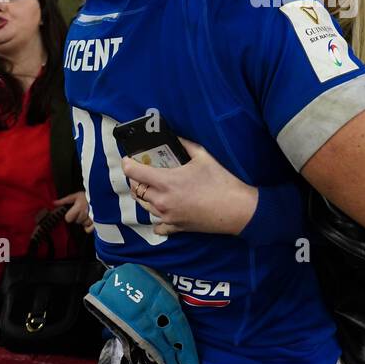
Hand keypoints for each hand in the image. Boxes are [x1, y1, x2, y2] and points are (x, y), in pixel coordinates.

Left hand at [55, 191, 93, 232]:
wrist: (100, 196)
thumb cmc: (88, 196)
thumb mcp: (75, 196)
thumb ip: (64, 200)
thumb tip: (54, 203)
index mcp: (78, 207)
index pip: (68, 218)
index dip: (69, 215)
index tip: (72, 212)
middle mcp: (85, 214)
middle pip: (76, 222)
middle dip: (78, 217)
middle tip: (82, 211)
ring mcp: (91, 219)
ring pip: (83, 224)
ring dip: (85, 221)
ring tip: (88, 214)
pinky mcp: (97, 223)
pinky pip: (89, 229)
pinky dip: (89, 227)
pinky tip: (90, 221)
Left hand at [122, 139, 257, 236]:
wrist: (236, 209)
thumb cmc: (221, 181)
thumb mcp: (203, 156)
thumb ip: (184, 144)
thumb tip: (173, 136)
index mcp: (166, 182)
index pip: (134, 173)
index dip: (128, 163)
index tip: (129, 159)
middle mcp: (162, 201)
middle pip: (136, 190)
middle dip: (135, 179)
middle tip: (143, 171)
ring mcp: (167, 216)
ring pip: (143, 207)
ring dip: (144, 196)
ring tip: (152, 188)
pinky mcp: (175, 227)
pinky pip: (157, 225)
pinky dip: (156, 218)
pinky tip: (163, 210)